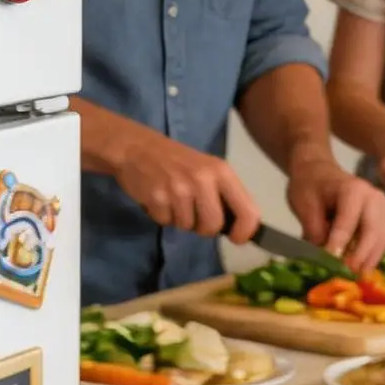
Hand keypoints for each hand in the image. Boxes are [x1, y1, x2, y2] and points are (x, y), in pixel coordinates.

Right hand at [112, 129, 261, 242]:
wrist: (137, 147)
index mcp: (221, 172)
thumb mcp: (207, 170)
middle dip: (203, 227)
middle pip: (213, 225)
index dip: (244, 232)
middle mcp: (203, 179)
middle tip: (193, 214)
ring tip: (172, 199)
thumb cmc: (177, 161)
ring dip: (179, 219)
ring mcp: (178, 188)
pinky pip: (166, 222)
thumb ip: (224, 195)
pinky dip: (161, 215)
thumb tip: (239, 230)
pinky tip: (158, 197)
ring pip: (188, 226)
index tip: (235, 238)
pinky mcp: (157, 197)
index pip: (248, 212)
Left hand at [287, 151, 384, 271]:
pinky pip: (379, 240)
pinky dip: (370, 255)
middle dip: (361, 256)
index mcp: (353, 189)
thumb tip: (325, 256)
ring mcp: (381, 208)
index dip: (340, 243)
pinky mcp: (381, 218)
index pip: (348, 221)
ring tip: (354, 276)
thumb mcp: (304, 204)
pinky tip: (359, 268)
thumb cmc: (309, 184)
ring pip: (381, 239)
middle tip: (347, 274)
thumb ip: (315, 229)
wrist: (317, 170)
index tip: (331, 260)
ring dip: (369, 259)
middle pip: (373, 232)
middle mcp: (374, 198)